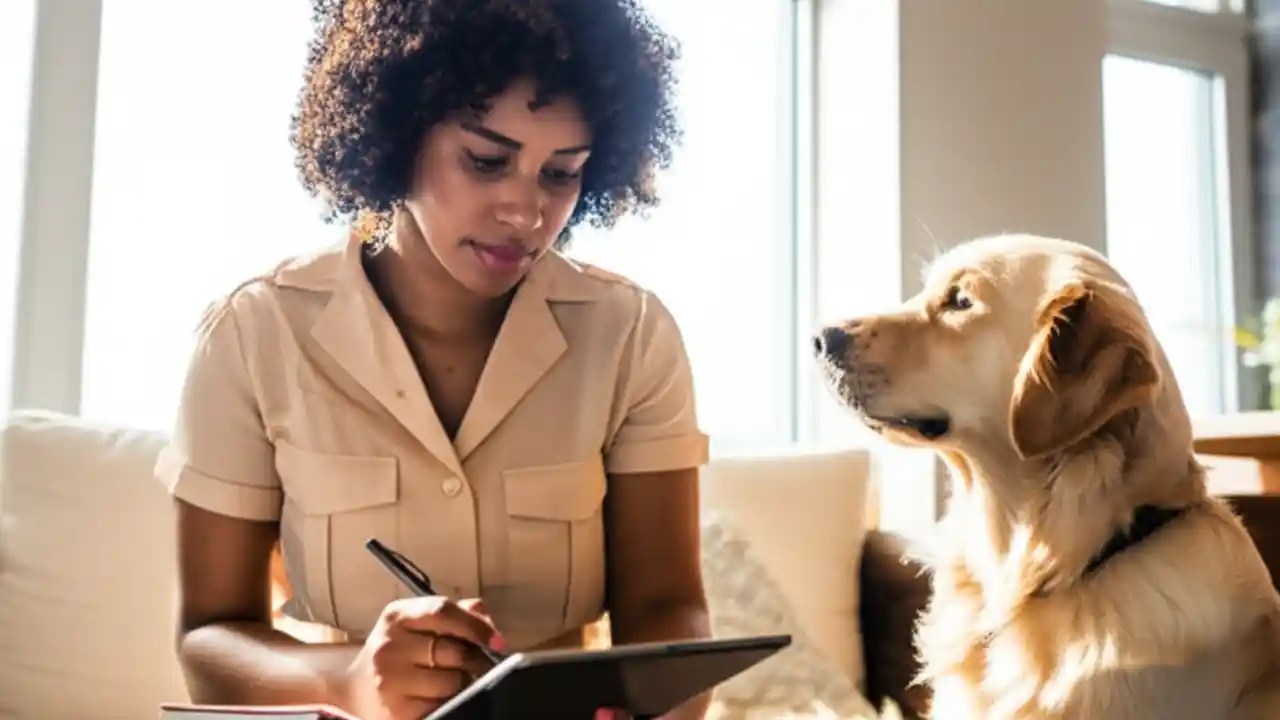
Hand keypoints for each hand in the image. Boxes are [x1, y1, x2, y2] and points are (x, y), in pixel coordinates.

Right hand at [335, 596, 506, 719]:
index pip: (442, 611)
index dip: (476, 626)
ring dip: (464, 683)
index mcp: (397, 616)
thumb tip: (488, 621)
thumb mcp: (418, 624)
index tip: (498, 642)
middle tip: (483, 665)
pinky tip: (444, 697)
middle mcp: (389, 645)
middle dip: (477, 659)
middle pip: (454, 651)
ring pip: (452, 681)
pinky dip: (451, 701)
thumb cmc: (399, 651)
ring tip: (458, 681)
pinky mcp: (396, 711)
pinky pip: (443, 705)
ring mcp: (390, 680)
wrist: (355, 689)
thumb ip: (456, 614)